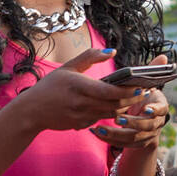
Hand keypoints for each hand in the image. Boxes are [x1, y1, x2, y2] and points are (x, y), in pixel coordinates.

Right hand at [15, 47, 141, 133]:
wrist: (32, 112)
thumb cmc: (50, 87)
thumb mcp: (68, 67)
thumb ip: (89, 57)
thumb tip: (111, 51)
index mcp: (78, 86)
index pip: (109, 92)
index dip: (127, 91)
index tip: (140, 85)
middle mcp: (80, 103)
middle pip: (114, 104)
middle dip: (131, 99)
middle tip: (144, 91)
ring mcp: (80, 116)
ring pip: (110, 114)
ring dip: (123, 107)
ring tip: (135, 97)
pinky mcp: (80, 125)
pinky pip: (100, 119)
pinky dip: (109, 113)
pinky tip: (118, 107)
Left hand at [90, 54, 171, 150]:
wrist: (146, 119)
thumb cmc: (143, 96)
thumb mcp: (149, 84)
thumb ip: (154, 71)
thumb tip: (163, 56)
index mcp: (161, 107)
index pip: (160, 110)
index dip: (153, 110)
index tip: (144, 109)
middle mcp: (157, 123)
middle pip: (145, 126)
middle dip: (131, 123)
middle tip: (117, 118)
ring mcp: (148, 136)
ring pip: (132, 138)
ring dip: (115, 134)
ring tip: (99, 128)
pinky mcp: (136, 144)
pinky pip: (123, 145)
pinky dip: (109, 140)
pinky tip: (96, 133)